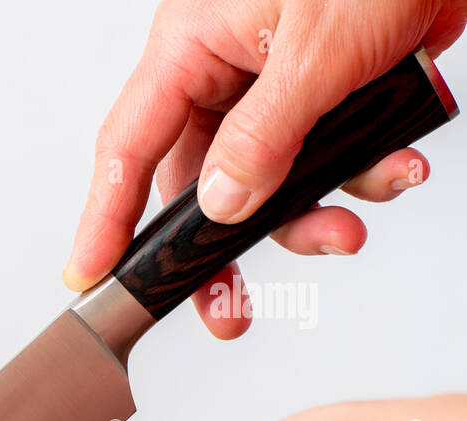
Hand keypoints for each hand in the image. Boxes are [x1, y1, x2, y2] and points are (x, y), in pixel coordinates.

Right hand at [63, 0, 466, 337]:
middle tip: (229, 309)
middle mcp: (223, 69)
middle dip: (230, 246)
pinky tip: (396, 164)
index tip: (90, 275)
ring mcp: (273, 85)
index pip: (128, 147)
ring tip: (351, 226)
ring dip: (313, 214)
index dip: (105, 218)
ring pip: (267, 183)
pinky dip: (360, 176)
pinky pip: (322, 160)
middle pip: (199, 184)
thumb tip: (222, 205)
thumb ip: (264, 135)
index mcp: (192, 45)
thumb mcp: (319, 49)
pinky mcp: (323, 95)